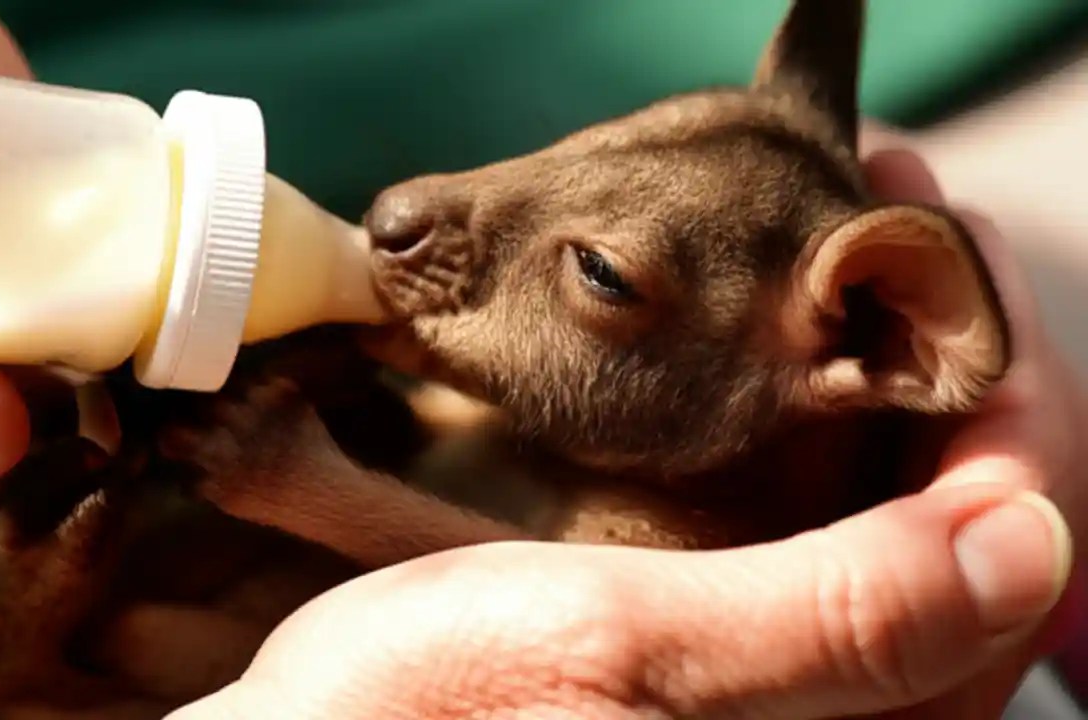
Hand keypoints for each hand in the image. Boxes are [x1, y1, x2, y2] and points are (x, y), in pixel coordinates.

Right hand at [167, 140, 1082, 718]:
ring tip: (856, 274)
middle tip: (904, 239)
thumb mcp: (621, 649)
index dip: (1007, 420)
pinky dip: (837, 457)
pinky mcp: (715, 679)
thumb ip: (836, 621)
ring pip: (900, 550)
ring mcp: (770, 709)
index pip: (994, 576)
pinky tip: (801, 374)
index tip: (951, 267)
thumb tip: (1024, 541)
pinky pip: (832, 562)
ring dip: (894, 406)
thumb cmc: (423, 710)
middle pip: (961, 553)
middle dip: (945, 384)